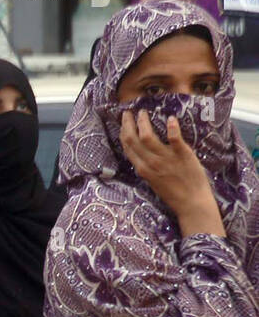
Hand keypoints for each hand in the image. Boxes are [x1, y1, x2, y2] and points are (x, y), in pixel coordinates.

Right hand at [119, 110, 223, 235]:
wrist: (192, 204)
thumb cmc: (173, 194)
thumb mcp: (152, 182)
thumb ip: (145, 168)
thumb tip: (139, 155)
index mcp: (142, 169)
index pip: (128, 146)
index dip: (123, 131)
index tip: (124, 121)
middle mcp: (151, 163)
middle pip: (133, 139)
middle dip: (129, 123)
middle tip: (129, 112)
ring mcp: (166, 159)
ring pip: (148, 136)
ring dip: (144, 122)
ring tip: (144, 113)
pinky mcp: (183, 155)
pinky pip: (174, 139)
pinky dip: (172, 128)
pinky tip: (170, 118)